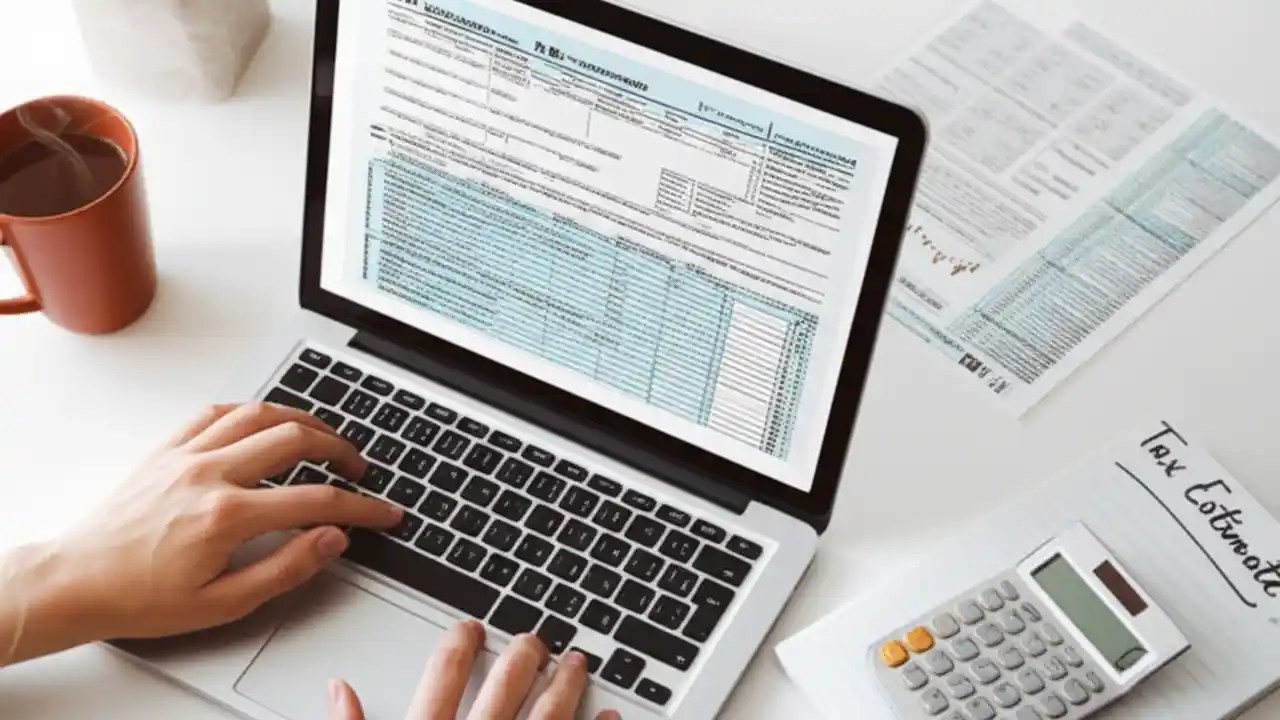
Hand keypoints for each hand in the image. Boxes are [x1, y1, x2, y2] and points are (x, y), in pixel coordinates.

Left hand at [0, 402, 403, 663]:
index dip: (361, 507)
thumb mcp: (223, 603)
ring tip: (325, 436)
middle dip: (340, 450)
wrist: (76, 583)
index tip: (383, 513)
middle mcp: (209, 474)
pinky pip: (217, 412)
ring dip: (303, 420)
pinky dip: (252, 411)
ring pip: (259, 414)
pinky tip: (266, 421)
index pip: (316, 500)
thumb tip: (331, 540)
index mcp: (227, 516)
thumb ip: (286, 568)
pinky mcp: (167, 448)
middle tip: (359, 467)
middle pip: (294, 440)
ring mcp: (186, 455)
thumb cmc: (140, 598)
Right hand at [328, 621, 620, 719]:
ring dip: (566, 687)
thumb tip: (337, 688)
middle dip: (522, 656)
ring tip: (577, 663)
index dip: (456, 645)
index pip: (442, 678)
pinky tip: (609, 713)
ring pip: (548, 717)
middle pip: (504, 689)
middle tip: (534, 638)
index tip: (470, 627)